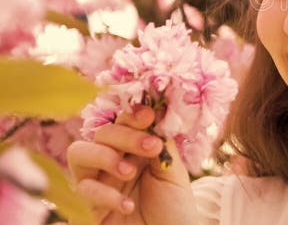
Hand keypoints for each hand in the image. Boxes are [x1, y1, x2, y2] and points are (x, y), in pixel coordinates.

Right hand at [67, 106, 198, 224]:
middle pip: (101, 133)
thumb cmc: (173, 207)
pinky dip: (106, 195)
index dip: (132, 115)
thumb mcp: (172, 171)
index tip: (148, 115)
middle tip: (150, 147)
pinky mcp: (87, 206)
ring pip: (79, 153)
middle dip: (125, 135)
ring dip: (104, 156)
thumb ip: (161, 144)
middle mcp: (112, 160)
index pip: (123, 122)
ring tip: (129, 172)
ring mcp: (98, 181)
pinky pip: (84, 190)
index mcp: (134, 148)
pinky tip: (128, 204)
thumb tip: (156, 114)